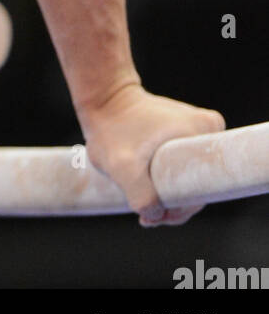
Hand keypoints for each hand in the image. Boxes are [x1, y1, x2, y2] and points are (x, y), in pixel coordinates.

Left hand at [80, 83, 225, 226]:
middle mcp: (210, 128)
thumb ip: (142, 196)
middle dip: (173, 202)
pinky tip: (143, 183)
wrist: (102, 98)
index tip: (156, 212)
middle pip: (197, 184)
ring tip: (140, 191)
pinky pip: (181, 167)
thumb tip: (159, 215)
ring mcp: (198, 130)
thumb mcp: (122, 166)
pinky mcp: (184, 132)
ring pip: (188, 177)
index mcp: (208, 130)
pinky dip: (164, 178)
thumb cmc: (112, 129)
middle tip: (145, 211)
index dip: (182, 208)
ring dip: (167, 191)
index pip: (205, 185)